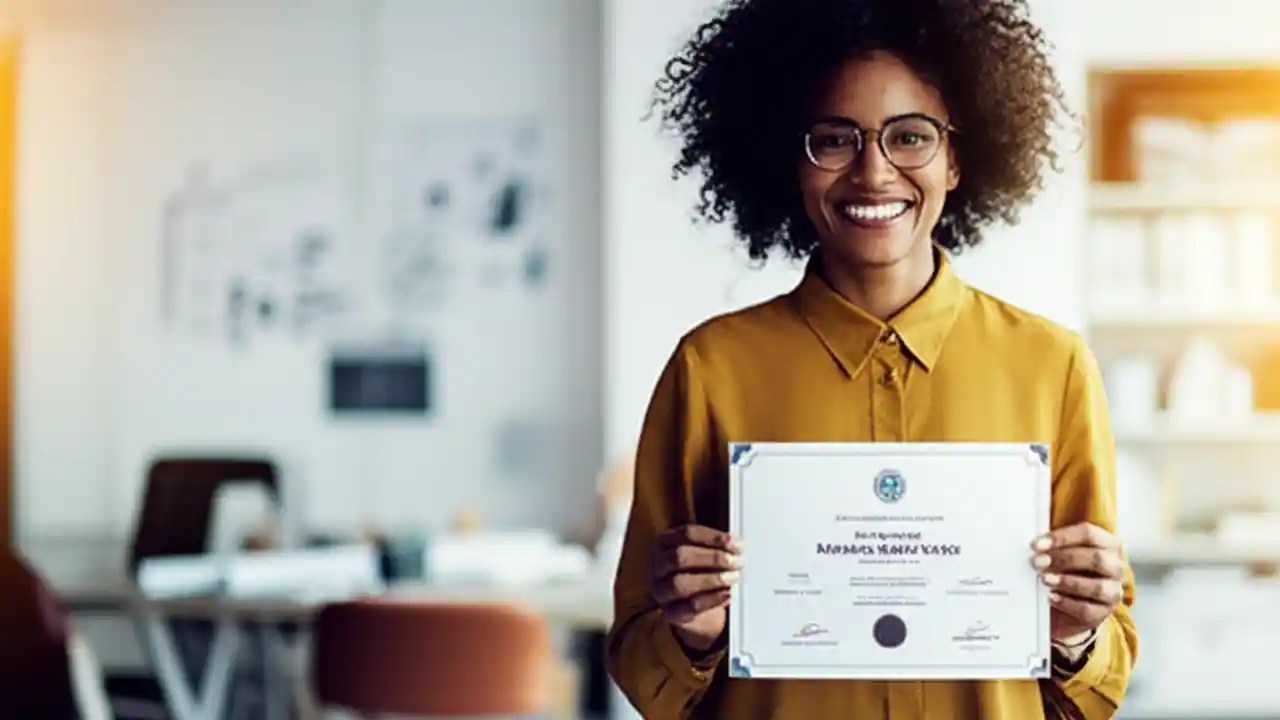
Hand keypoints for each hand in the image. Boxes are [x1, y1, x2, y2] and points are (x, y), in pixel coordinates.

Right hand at [651, 524, 742, 652]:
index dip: (713, 538)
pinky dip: (711, 600)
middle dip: (712, 558)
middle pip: (680, 556)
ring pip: (679, 583)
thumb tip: (739, 545)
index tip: (736, 543)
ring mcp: (661, 590)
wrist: (696, 611)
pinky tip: (727, 595)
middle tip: (736, 562)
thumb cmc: (701, 574)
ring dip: (710, 580)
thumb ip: (718, 548)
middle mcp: (658, 565)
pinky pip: (689, 607)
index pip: (687, 533)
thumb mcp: (705, 556)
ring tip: (733, 579)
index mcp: (665, 542)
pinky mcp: (670, 613)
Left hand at [1030, 523, 1124, 641]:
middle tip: (1037, 562)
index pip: (1088, 534)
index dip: (1061, 538)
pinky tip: (1051, 597)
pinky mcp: (1104, 612)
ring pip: (1096, 586)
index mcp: (1107, 544)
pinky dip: (1067, 604)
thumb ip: (1053, 546)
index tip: (1037, 545)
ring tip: (1044, 579)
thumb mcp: (1063, 553)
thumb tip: (1035, 544)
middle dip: (1063, 559)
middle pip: (1095, 558)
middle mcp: (1115, 566)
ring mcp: (1113, 590)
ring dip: (1067, 582)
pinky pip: (1088, 610)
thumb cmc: (1067, 570)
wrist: (1072, 603)